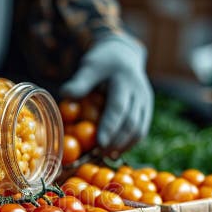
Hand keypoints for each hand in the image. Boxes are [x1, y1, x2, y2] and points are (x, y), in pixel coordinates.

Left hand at [61, 34, 153, 152]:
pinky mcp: (147, 109)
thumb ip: (80, 82)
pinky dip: (130, 143)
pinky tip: (117, 151)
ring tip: (109, 156)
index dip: (110, 127)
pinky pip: (141, 129)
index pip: (118, 107)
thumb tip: (65, 95)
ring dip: (125, 145)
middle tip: (101, 154)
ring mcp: (146, 101)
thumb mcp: (89, 67)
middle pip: (131, 122)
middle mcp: (139, 92)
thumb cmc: (101, 63)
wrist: (123, 55)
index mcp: (125, 80)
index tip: (100, 143)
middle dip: (117, 141)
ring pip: (139, 129)